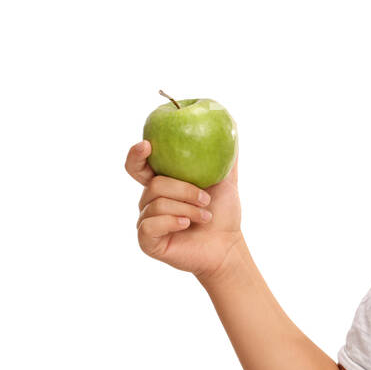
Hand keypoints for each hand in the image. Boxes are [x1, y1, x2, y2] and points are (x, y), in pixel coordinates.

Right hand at [126, 139, 242, 280]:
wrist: (227, 246)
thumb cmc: (223, 213)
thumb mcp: (226, 179)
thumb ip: (225, 154)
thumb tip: (233, 123)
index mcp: (162, 184)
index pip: (138, 166)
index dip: (137, 154)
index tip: (148, 145)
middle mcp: (149, 201)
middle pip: (154, 183)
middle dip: (183, 189)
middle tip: (205, 197)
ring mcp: (146, 221)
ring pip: (157, 202)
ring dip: (188, 208)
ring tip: (205, 216)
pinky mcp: (147, 241)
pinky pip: (151, 224)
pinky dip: (173, 221)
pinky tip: (186, 224)